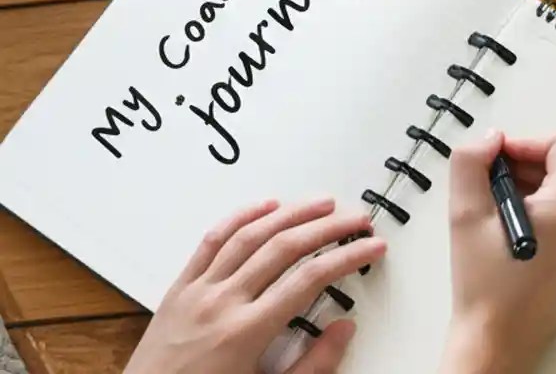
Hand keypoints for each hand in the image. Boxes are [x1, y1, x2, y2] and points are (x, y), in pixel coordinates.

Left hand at [125, 198, 386, 373]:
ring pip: (250, 236)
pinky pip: (211, 241)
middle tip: (358, 219)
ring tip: (322, 203)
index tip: (372, 247)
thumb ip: (312, 366)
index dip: (347, 257)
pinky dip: (240, 217)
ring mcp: (198, 291)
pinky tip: (264, 206)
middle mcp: (222, 303)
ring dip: (290, 213)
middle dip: (328, 227)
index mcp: (246, 332)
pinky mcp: (180, 288)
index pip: (309, 278)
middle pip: (285, 248)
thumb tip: (343, 330)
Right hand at [440, 131, 555, 373]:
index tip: (502, 161)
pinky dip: (545, 220)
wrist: (496, 343)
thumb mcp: (464, 216)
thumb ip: (470, 163)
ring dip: (533, 196)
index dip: (531, 144)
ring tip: (499, 222)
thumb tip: (491, 139)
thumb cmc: (483, 289)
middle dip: (526, 172)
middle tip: (490, 192)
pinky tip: (516, 241)